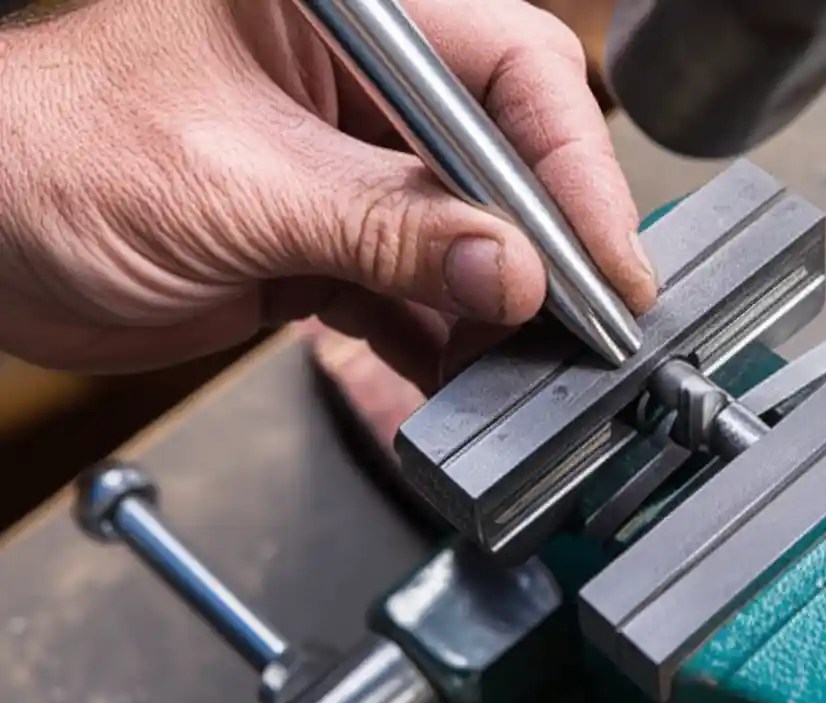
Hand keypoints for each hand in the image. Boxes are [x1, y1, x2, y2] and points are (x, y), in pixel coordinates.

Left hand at [0, 0, 655, 386]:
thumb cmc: (50, 158)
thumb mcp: (237, 186)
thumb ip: (385, 228)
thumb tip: (511, 268)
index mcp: (345, 11)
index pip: (507, 66)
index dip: (571, 163)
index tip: (604, 254)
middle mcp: (360, 78)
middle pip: (507, 152)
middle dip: (548, 241)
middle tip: (589, 319)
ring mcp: (353, 161)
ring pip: (473, 230)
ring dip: (501, 304)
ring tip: (527, 363)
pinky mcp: (337, 236)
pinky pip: (421, 287)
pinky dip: (442, 338)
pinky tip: (457, 377)